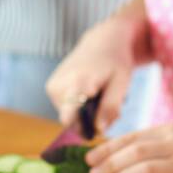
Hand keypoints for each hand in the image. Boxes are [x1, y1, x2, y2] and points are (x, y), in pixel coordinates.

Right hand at [45, 8, 147, 132]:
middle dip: (90, 121)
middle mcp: (59, 85)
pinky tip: (90, 94)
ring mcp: (52, 87)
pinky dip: (79, 107)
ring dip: (86, 114)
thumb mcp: (121, 83)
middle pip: (72, 122)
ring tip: (99, 97)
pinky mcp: (51, 88)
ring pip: (69, 117)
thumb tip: (99, 130)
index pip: (69, 118)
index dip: (84, 129)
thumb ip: (111, 107)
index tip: (99, 127)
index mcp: (77, 82)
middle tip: (108, 108)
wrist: (101, 42)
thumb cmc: (114, 62)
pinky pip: (66, 109)